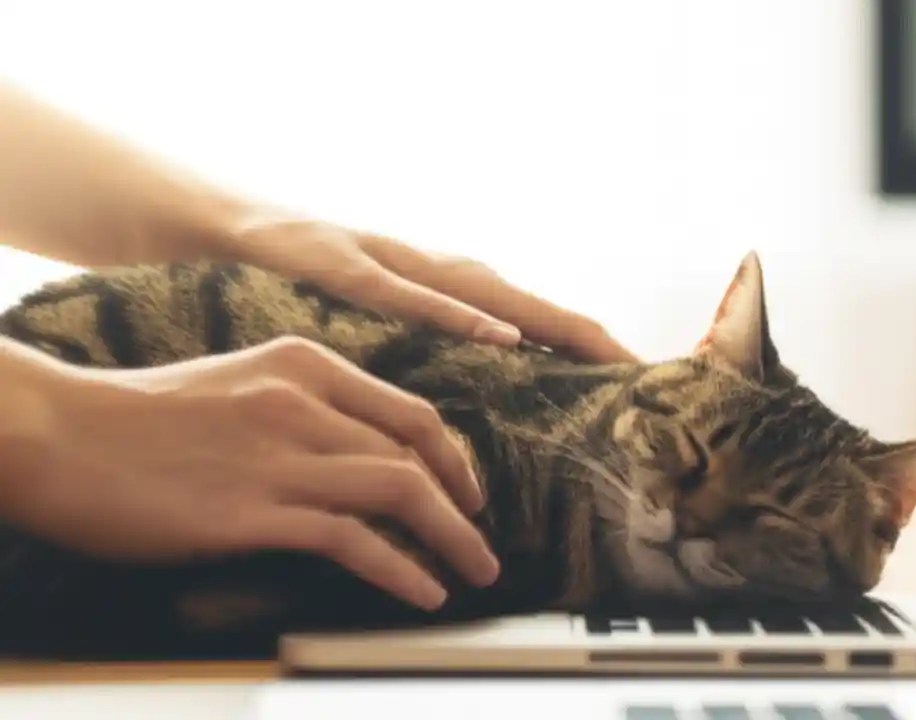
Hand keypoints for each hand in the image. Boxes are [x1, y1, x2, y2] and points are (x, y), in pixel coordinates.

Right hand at [0, 336, 497, 610]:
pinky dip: (401, 570)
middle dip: (465, 503)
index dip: (453, 457)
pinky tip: (424, 591)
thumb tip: (351, 454)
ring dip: (452, 538)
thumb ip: (298, 408)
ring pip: (401, 491)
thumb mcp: (236, 384)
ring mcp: (280, 456)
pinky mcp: (253, 511)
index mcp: (304, 364)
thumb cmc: (138, 416)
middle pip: (419, 452)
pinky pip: (354, 541)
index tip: (467, 491)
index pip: (410, 411)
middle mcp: (303, 402)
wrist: (58, 434)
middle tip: (483, 541)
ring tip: (474, 572)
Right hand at [224, 215, 637, 362]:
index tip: (635, 383)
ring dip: (547, 325)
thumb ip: (422, 359)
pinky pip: (410, 296)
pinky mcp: (346, 267)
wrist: (221, 231)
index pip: (532, 326)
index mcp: (446, 294)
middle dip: (590, 341)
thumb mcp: (374, 329)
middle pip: (531, 311)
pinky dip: (459, 316)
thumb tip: (461, 416)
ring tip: (603, 351)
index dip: (584, 350)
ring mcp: (395, 265)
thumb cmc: (306, 289)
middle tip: (647, 374)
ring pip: (488, 297)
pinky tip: (499, 334)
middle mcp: (436, 274)